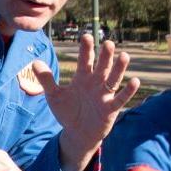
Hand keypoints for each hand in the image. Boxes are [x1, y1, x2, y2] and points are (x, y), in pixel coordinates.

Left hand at [35, 35, 139, 170]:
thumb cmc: (67, 112)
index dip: (86, 49)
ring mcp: (104, 95)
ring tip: (124, 56)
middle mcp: (96, 83)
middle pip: (102, 67)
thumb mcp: (54, 96)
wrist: (77, 133)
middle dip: (105, 56)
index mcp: (82, 78)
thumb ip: (47, 80)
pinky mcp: (111, 109)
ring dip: (119, 69)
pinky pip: (120, 99)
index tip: (86, 36)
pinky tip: (135, 81)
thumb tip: (34, 62)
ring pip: (113, 79)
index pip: (85, 60)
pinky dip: (128, 91)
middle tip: (108, 43)